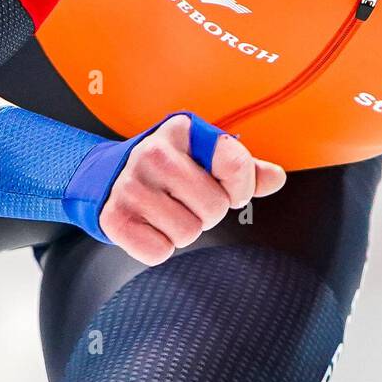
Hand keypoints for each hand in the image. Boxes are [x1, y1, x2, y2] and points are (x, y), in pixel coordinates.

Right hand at [99, 113, 284, 265]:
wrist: (106, 178)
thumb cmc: (167, 169)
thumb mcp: (203, 157)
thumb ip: (242, 168)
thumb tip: (276, 178)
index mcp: (183, 130)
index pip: (235, 164)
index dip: (240, 187)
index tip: (227, 188)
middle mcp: (153, 152)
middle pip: (215, 207)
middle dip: (207, 212)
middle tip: (187, 201)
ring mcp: (130, 185)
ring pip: (189, 232)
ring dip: (183, 230)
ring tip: (166, 210)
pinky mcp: (114, 217)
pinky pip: (159, 251)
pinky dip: (159, 246)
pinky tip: (148, 224)